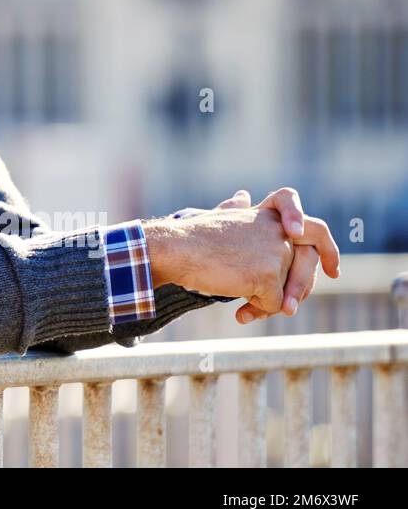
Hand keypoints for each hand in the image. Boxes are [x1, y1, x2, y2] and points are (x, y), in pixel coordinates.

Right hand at [175, 188, 340, 324]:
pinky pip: (275, 305)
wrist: (176, 248)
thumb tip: (242, 196)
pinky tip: (239, 312)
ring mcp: (276, 253)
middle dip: (301, 290)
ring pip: (291, 291)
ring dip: (271, 305)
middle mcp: (279, 231)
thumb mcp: (220, 219)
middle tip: (289, 310)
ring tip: (247, 310)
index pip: (314, 228)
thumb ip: (237, 211)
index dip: (327, 250)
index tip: (333, 271)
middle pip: (308, 267)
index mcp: (269, 216)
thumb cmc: (192, 236)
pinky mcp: (268, 275)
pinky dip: (257, 311)